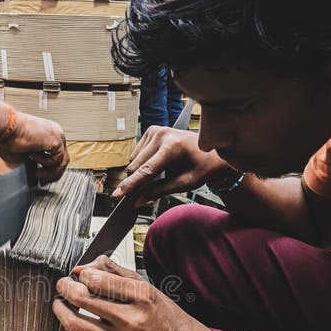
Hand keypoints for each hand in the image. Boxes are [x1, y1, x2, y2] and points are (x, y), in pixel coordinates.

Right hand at [0, 112, 68, 183]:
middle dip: (53, 175)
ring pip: (62, 163)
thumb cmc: (9, 136)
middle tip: (41, 182)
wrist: (6, 126)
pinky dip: (45, 163)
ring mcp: (58, 136)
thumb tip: (36, 175)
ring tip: (36, 174)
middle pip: (63, 160)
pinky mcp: (56, 140)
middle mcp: (56, 133)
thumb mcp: (25, 152)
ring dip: (49, 173)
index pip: (58, 155)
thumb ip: (35, 161)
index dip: (51, 170)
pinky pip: (57, 160)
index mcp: (49, 134)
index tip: (41, 179)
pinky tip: (32, 157)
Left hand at [53, 256, 195, 330]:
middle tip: (65, 284)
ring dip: (60, 310)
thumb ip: (114, 272)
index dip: (84, 274)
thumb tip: (84, 267)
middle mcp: (128, 319)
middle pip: (82, 299)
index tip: (83, 274)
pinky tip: (64, 330)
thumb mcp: (145, 285)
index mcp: (140, 297)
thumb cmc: (162, 314)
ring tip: (60, 303)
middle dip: (66, 287)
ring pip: (75, 324)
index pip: (99, 280)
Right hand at [112, 128, 230, 199]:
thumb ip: (159, 191)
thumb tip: (138, 200)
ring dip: (140, 172)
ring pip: (134, 161)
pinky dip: (142, 163)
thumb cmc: (203, 166)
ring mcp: (155, 131)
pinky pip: (136, 154)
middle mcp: (161, 135)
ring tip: (161, 174)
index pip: (146, 171)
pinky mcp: (151, 131)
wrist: (213, 150)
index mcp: (172, 147)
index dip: (131, 186)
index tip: (117, 195)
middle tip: (144, 194)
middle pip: (136, 167)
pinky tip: (158, 164)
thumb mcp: (184, 183)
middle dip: (137, 182)